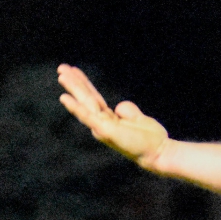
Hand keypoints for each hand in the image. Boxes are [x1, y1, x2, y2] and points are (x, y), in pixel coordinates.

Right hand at [57, 64, 171, 170]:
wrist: (159, 152)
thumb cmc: (150, 139)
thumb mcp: (139, 119)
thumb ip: (128, 111)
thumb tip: (119, 106)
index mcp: (109, 119)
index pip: (93, 97)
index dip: (84, 83)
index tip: (73, 69)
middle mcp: (102, 123)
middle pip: (86, 98)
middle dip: (73, 82)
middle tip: (61, 67)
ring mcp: (102, 127)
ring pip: (84, 103)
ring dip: (72, 88)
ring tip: (61, 75)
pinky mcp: (105, 131)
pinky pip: (88, 116)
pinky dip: (75, 107)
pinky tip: (64, 97)